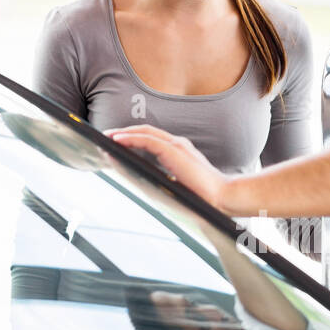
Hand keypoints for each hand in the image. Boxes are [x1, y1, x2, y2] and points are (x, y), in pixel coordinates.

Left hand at [107, 125, 227, 209]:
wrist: (223, 198)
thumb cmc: (204, 197)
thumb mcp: (181, 186)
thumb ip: (167, 180)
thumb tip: (148, 185)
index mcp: (180, 152)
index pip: (153, 139)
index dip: (134, 137)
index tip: (117, 142)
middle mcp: (178, 144)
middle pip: (146, 131)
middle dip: (124, 132)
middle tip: (106, 136)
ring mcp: (177, 146)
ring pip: (144, 132)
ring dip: (123, 133)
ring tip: (106, 136)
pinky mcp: (174, 151)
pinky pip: (147, 140)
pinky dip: (130, 138)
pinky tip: (116, 140)